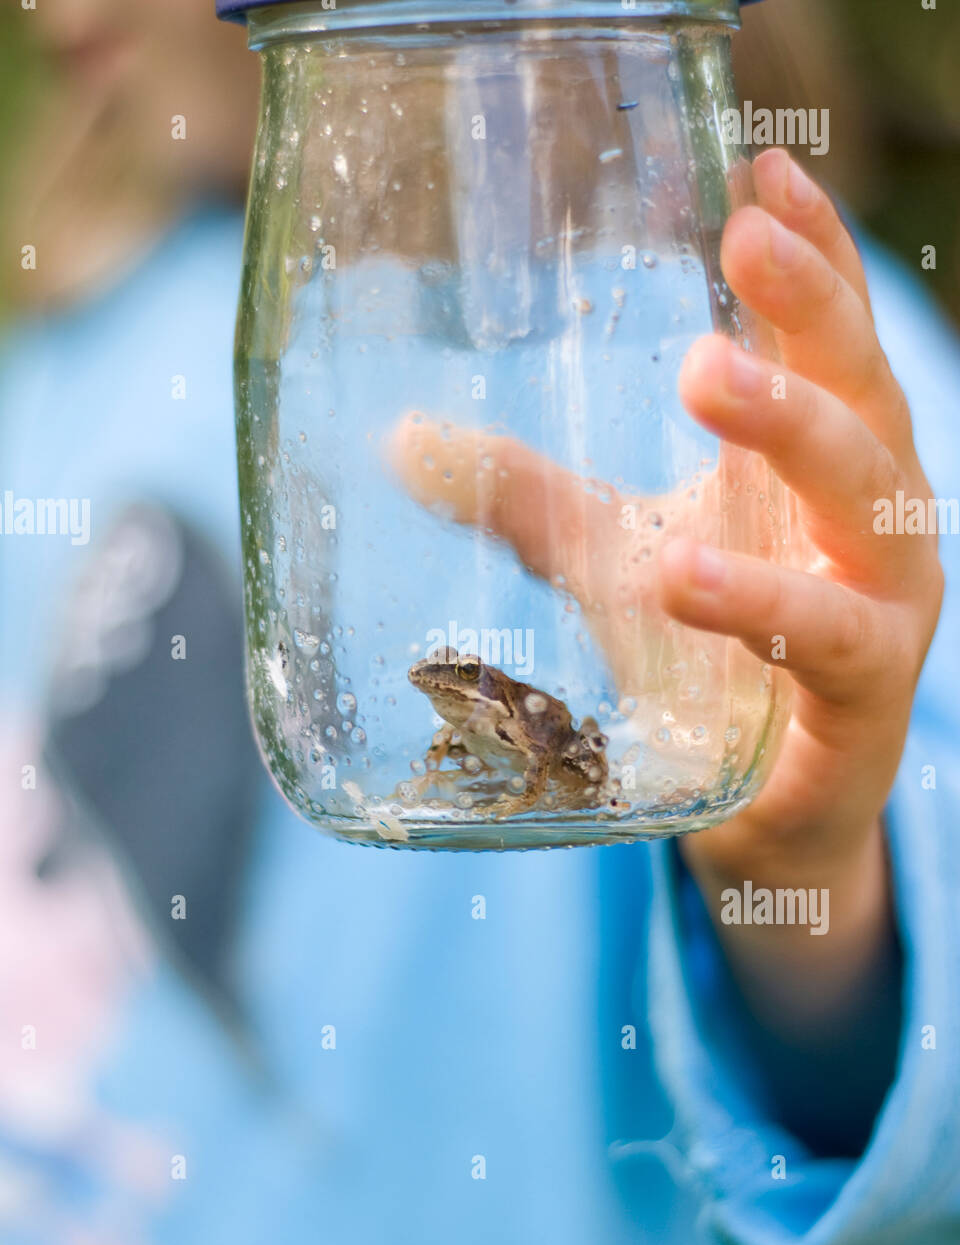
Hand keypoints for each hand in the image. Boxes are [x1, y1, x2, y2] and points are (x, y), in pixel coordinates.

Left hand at [389, 148, 941, 1033]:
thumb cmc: (704, 659)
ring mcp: (883, 605)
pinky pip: (832, 640)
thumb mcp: (609, 558)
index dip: (812, 254)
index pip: (829, 339)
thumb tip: (401, 442)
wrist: (763, 811)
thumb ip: (523, 497)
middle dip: (808, 310)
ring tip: (704, 377)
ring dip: (794, 431)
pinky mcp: (867, 695)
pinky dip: (765, 605)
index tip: (762, 170)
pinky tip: (684, 576)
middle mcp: (869, 519)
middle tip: (740, 239)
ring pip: (868, 498)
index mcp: (814, 468)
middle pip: (864, 389)